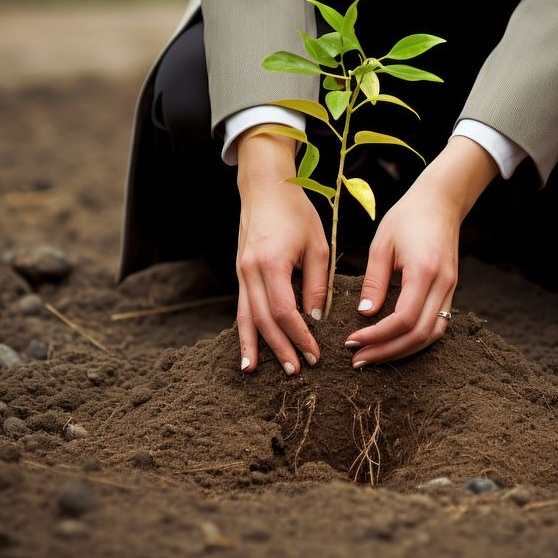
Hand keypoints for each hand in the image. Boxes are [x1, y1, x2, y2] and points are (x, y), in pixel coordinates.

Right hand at [235, 126, 328, 374]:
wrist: (265, 186)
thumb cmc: (296, 212)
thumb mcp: (317, 245)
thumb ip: (316, 283)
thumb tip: (315, 318)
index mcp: (271, 264)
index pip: (284, 311)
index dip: (299, 336)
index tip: (315, 354)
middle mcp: (250, 271)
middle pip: (262, 320)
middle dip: (278, 348)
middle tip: (295, 371)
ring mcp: (240, 272)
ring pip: (244, 317)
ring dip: (252, 346)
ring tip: (255, 371)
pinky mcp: (240, 272)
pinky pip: (240, 307)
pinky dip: (243, 330)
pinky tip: (246, 347)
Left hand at [345, 136, 499, 366]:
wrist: (441, 201)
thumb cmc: (406, 217)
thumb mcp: (381, 245)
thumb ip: (374, 282)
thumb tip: (365, 316)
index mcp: (424, 271)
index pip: (404, 319)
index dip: (378, 336)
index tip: (353, 341)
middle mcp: (443, 284)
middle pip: (420, 335)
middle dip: (388, 351)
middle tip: (358, 359)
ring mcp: (451, 289)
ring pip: (432, 335)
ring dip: (403, 350)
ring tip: (373, 356)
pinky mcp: (451, 290)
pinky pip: (438, 325)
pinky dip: (416, 339)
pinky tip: (393, 343)